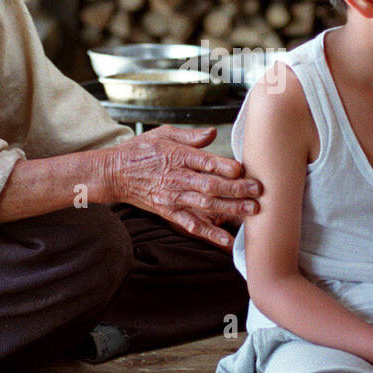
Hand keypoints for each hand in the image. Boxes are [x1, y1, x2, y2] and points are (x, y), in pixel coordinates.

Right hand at [103, 125, 260, 248]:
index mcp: (177, 156)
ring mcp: (173, 197)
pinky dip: (209, 233)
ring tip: (252, 210)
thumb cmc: (141, 151)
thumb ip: (190, 136)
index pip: (204, 162)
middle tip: (258, 190)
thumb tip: (213, 133)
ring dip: (230, 209)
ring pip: (206, 205)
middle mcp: (177, 178)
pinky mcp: (169, 212)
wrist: (114, 173)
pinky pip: (191, 224)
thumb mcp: (163, 134)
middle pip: (210, 185)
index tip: (242, 168)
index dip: (224, 166)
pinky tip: (226, 239)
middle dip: (236, 189)